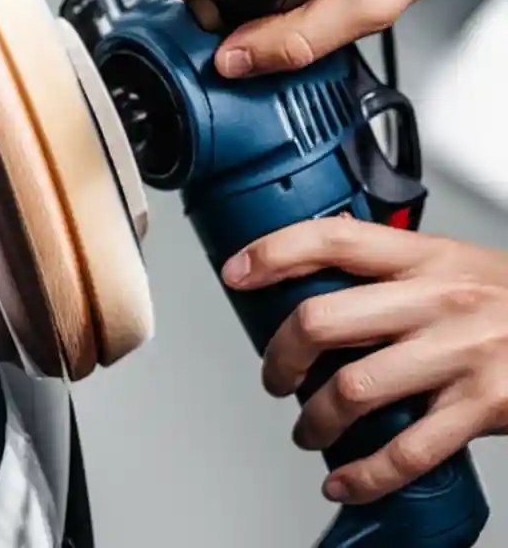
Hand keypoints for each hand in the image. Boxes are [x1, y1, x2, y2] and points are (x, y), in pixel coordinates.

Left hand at [221, 215, 507, 504]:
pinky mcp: (485, 405)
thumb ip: (394, 270)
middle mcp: (441, 300)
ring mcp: (462, 353)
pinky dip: (365, 473)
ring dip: (312, 421)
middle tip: (276, 378)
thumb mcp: (458, 267)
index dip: (273, 253)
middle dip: (280, 357)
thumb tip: (322, 270)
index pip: (333, 239)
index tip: (236, 273)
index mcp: (428, 258)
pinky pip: (406, 450)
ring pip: (350, 389)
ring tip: (309, 430)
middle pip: (321, 320)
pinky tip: (348, 479)